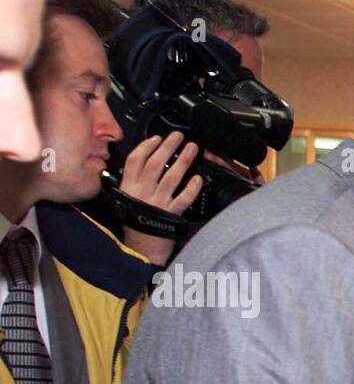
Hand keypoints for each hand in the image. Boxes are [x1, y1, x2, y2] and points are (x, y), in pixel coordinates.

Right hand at [119, 132, 202, 265]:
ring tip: (192, 149)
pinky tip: (198, 178)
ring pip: (171, 177)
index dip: (147, 146)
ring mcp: (158, 203)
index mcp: (129, 186)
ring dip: (183, 160)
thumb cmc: (136, 221)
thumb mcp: (126, 198)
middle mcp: (143, 192)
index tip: (157, 138)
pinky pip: (183, 199)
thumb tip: (143, 162)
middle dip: (168, 147)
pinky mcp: (171, 214)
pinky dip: (191, 188)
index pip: (136, 160)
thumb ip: (131, 180)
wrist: (141, 246)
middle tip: (179, 137)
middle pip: (156, 164)